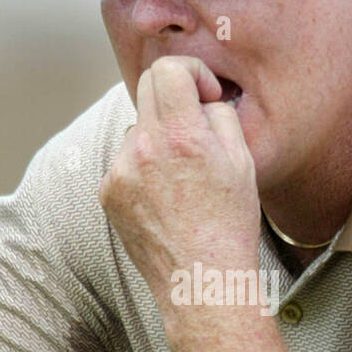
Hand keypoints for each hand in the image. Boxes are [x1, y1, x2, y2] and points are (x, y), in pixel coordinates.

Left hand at [98, 56, 261, 321]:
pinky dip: (143, 169)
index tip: (205, 95)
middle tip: (195, 123)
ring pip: (137, 129)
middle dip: (175, 96)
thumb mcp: (242, 163)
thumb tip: (203, 100)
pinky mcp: (109, 193)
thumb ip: (220, 118)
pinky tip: (164, 199)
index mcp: (183, 137)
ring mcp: (121, 171)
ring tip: (182, 179)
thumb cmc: (230, 225)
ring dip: (158, 138)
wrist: (201, 281)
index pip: (169, 70)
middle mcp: (145, 148)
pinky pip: (125, 162)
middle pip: (148, 89)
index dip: (192, 74)